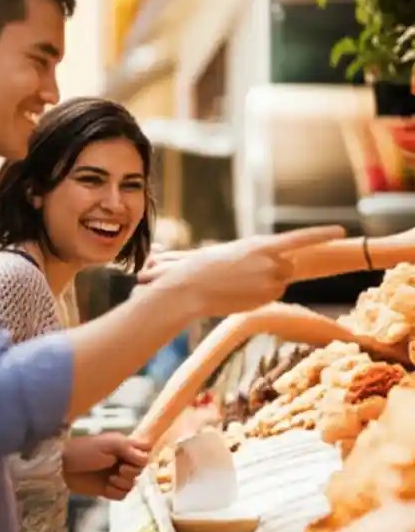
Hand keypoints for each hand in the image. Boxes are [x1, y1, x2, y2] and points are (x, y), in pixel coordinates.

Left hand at [63, 433, 148, 500]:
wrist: (63, 468)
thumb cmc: (84, 451)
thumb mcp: (108, 444)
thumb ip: (129, 448)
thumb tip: (145, 459)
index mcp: (124, 446)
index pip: (146, 449)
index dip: (143, 454)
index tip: (133, 456)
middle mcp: (123, 460)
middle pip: (142, 469)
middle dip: (132, 470)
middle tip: (119, 468)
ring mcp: (116, 475)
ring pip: (133, 483)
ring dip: (123, 482)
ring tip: (110, 478)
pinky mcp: (109, 489)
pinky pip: (123, 495)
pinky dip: (115, 492)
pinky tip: (105, 487)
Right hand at [146, 226, 344, 317]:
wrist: (190, 288)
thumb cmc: (205, 266)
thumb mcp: (233, 251)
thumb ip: (259, 254)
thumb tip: (282, 265)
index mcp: (261, 245)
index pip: (300, 238)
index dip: (321, 234)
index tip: (341, 231)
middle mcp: (270, 263)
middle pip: (289, 265)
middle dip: (276, 268)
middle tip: (248, 272)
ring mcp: (268, 283)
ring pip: (280, 282)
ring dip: (267, 282)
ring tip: (238, 284)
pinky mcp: (264, 300)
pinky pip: (271, 295)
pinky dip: (260, 295)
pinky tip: (239, 294)